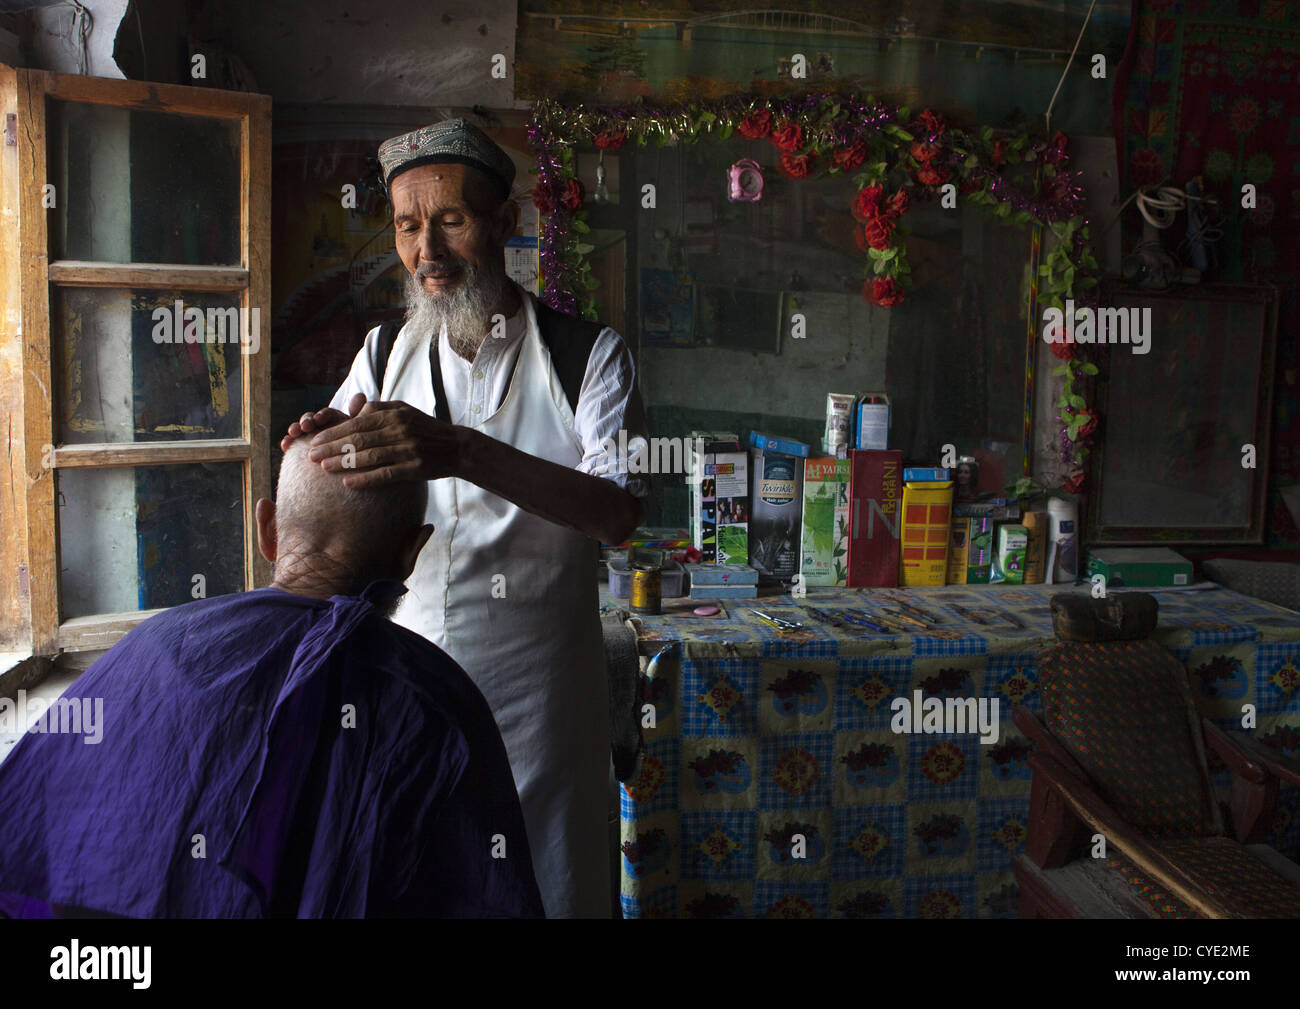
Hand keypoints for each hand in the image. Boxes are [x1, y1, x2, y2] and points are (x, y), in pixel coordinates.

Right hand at [280, 392, 366, 451]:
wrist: (349, 491)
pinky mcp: (303, 452)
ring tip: (293, 434)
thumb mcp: (362, 438)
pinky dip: (289, 442)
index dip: (321, 416)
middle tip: (305, 427)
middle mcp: (325, 431)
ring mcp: (314, 442)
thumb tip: (359, 396)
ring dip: (296, 429)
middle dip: (307, 421)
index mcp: (339, 425)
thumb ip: (360, 419)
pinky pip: (294, 445)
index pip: (327, 415)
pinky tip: (285, 444)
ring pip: (302, 431)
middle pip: (312, 421)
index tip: (318, 421)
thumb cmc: (361, 459)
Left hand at [307, 399, 466, 487]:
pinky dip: (365, 479)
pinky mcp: (415, 469)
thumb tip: (352, 410)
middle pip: (358, 439)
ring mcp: (408, 450)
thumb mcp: (404, 411)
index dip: (333, 432)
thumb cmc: (426, 429)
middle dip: (331, 448)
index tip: (315, 440)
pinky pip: (385, 474)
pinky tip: (347, 482)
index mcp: (394, 414)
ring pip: (369, 457)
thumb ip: (378, 410)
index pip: (357, 423)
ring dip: (343, 463)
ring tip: (323, 468)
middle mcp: (399, 430)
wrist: (457, 447)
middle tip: (310, 456)